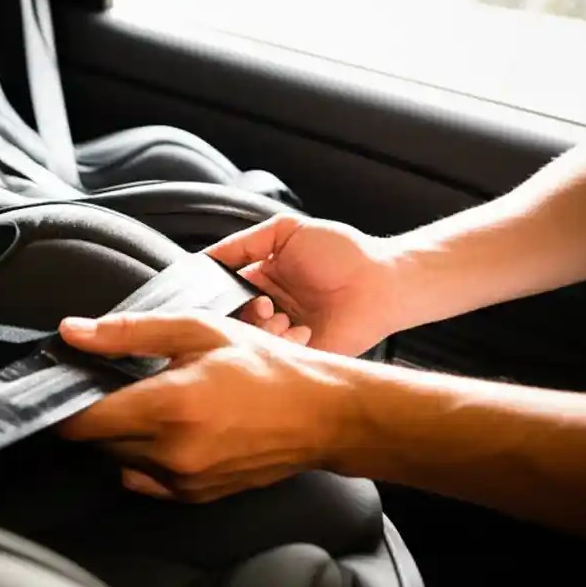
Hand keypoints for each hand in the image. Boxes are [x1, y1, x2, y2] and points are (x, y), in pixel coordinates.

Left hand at [55, 312, 349, 502]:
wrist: (321, 414)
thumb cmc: (265, 367)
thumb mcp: (197, 329)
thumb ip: (128, 332)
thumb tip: (73, 332)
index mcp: (168, 407)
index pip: (81, 421)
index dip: (63, 401)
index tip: (64, 380)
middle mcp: (171, 452)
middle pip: (95, 442)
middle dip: (94, 412)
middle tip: (112, 382)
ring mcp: (182, 481)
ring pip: (118, 460)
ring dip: (119, 434)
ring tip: (146, 402)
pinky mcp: (194, 496)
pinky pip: (143, 478)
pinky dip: (142, 455)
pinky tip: (166, 428)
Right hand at [207, 213, 404, 355]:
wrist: (381, 281)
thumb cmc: (341, 252)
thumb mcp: (286, 230)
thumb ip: (244, 242)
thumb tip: (203, 257)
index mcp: (262, 280)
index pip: (224, 290)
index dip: (215, 293)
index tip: (211, 293)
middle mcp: (268, 307)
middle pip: (231, 317)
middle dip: (237, 313)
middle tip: (259, 304)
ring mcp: (283, 332)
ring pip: (248, 338)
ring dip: (260, 328)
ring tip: (279, 316)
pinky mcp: (299, 354)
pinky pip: (274, 355)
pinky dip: (283, 343)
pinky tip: (302, 330)